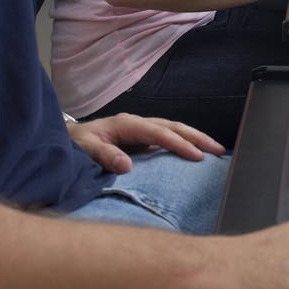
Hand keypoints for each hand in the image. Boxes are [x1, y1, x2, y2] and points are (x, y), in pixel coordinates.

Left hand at [67, 114, 225, 173]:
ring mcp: (141, 130)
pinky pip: (168, 138)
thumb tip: (126, 165)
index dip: (179, 144)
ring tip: (216, 150)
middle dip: (198, 137)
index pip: (160, 133)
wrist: (69, 138)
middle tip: (219, 150)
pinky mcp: (142, 138)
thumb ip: (104, 155)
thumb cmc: (75, 143)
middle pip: (174, 126)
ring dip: (195, 139)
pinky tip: (196, 154)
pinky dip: (185, 143)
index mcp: (127, 124)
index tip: (198, 157)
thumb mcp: (85, 149)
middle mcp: (138, 123)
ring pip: (174, 130)